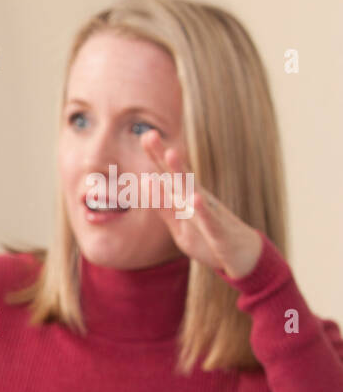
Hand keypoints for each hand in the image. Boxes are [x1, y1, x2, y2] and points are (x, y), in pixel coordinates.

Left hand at [140, 130, 262, 278]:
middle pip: (179, 177)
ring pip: (193, 192)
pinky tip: (195, 198)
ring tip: (170, 153)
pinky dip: (201, 210)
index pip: (169, 176)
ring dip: (182, 174)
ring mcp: (209, 214)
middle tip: (150, 134)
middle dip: (164, 157)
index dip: (157, 157)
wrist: (245, 258)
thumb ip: (164, 207)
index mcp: (187, 200)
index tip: (145, 135)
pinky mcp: (219, 233)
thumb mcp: (180, 226)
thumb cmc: (209, 239)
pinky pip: (209, 220)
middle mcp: (199, 201)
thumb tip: (145, 183)